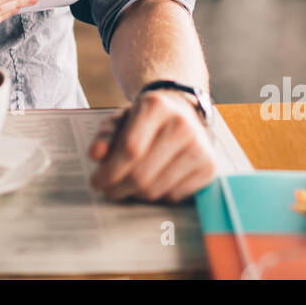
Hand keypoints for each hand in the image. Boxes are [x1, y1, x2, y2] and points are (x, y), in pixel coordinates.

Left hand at [88, 90, 215, 202]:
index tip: (97, 181)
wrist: (183, 111)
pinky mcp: (209, 167)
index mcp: (156, 107)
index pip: (130, 150)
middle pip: (141, 175)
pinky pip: (175, 197)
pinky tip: (153, 182)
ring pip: (156, 190)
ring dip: (136, 194)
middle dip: (118, 188)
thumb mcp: (121, 118)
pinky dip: (158, 196)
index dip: (109, 172)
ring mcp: (199, 147)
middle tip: (108, 189)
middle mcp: (181, 125)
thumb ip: (105, 135)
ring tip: (128, 185)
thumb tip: (96, 154)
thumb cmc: (148, 118)